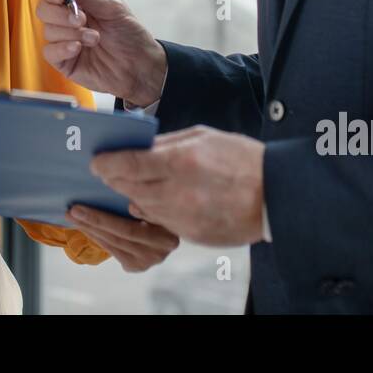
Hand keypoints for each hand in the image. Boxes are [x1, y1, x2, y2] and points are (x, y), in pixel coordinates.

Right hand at [37, 0, 166, 107]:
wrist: (139, 65)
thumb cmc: (130, 35)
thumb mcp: (113, 8)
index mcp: (78, 4)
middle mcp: (67, 21)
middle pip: (44, 10)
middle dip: (60, 13)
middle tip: (82, 19)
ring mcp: (64, 41)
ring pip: (48, 31)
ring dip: (71, 33)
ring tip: (94, 38)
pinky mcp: (64, 62)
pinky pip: (49, 52)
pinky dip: (63, 48)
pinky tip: (78, 48)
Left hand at [66, 205, 178, 271]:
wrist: (166, 231)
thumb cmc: (159, 206)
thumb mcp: (158, 202)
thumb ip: (147, 205)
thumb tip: (131, 207)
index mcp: (169, 234)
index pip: (136, 224)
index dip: (108, 216)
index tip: (86, 205)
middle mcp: (160, 251)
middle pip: (121, 234)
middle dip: (95, 221)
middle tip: (73, 210)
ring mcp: (147, 261)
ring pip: (113, 243)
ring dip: (90, 229)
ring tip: (72, 217)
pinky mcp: (135, 266)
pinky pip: (111, 249)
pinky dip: (96, 237)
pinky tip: (84, 226)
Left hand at [91, 125, 265, 246]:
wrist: (275, 194)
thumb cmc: (241, 160)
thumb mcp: (203, 137)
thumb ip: (167, 144)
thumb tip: (138, 149)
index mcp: (181, 161)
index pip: (130, 164)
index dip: (108, 163)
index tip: (96, 163)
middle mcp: (178, 191)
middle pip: (130, 189)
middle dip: (115, 181)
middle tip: (106, 174)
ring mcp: (184, 217)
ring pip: (142, 209)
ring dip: (132, 197)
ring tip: (130, 186)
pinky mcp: (191, 234)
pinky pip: (161, 223)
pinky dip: (154, 212)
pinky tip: (157, 201)